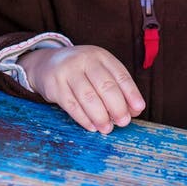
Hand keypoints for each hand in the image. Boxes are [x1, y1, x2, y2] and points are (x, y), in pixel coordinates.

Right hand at [18, 45, 144, 133]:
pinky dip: (84, 119)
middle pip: (105, 85)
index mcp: (101, 56)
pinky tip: (92, 127)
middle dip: (117, 106)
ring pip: (88, 97)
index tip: (139, 108)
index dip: (131, 93)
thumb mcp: (100, 71)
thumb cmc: (82, 72)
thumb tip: (134, 110)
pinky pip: (72, 105)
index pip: (120, 74)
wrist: (48, 64)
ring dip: (100, 116)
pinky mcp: (55, 86)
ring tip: (108, 129)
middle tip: (124, 122)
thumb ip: (117, 88)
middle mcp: (85, 60)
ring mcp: (68, 72)